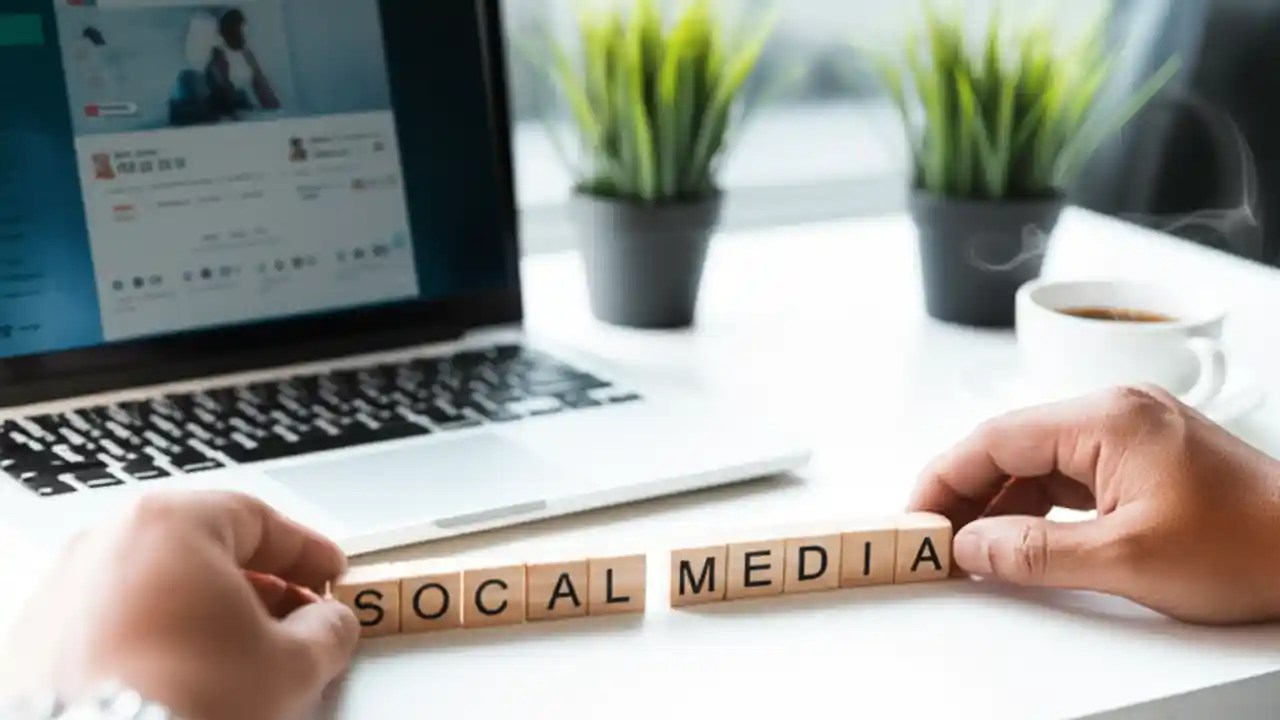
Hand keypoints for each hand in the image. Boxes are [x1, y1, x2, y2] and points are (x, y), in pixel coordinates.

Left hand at [2, 491, 358, 719]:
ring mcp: (67, 591)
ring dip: (210, 613)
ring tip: (246, 658)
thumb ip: (326, 630)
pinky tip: (192, 677)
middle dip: (261, 585)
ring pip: (160, 585)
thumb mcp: (290, 665)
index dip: (307, 551)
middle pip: (206, 549)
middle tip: (299, 619)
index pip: (260, 519)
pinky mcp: (39, 642)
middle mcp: (108, 543)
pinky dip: (162, 639)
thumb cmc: (181, 701)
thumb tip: (329, 626)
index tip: (329, 572)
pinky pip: (120, 622)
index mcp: (170, 523)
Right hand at [910, 384, 1279, 624]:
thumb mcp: (1127, 558)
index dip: (945, 480)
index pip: (996, 439)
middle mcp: (1115, 413)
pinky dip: (1035, 507)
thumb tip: (970, 547)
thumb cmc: (1252, 546)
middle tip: (933, 539)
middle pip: (1011, 446)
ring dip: (998, 504)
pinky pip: (1067, 476)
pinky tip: (1017, 538)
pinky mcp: (1142, 460)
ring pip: (1037, 463)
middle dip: (966, 494)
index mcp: (1108, 418)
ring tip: (968, 547)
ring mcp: (1130, 434)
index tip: (916, 518)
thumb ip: (1033, 552)